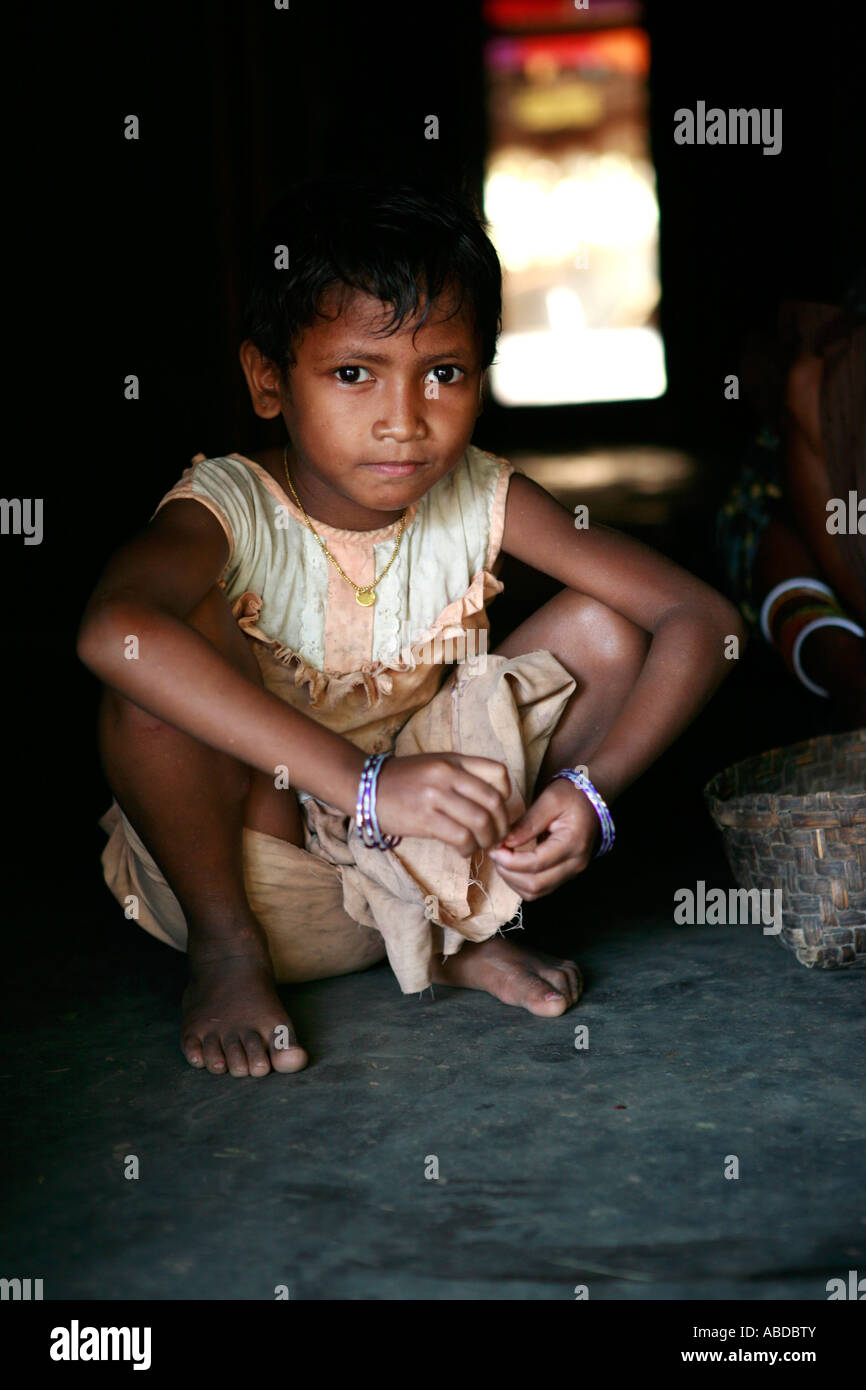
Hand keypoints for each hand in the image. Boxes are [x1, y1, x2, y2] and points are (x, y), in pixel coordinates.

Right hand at [375, 753, 511, 852]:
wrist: (365, 786)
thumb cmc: (404, 779)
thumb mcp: (435, 765)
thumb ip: (463, 776)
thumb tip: (493, 802)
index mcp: (454, 760)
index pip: (499, 773)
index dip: (507, 796)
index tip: (499, 811)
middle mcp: (448, 774)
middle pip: (494, 802)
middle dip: (501, 825)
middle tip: (495, 837)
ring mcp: (436, 796)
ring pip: (480, 822)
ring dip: (486, 840)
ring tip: (480, 846)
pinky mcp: (425, 819)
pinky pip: (461, 837)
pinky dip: (468, 848)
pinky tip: (463, 850)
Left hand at [488, 778, 599, 899]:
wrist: (591, 801)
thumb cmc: (572, 795)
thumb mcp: (550, 799)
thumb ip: (528, 822)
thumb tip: (505, 842)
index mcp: (573, 843)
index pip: (536, 863)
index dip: (510, 860)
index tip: (494, 847)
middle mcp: (575, 864)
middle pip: (535, 884)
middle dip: (507, 872)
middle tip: (494, 852)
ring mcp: (571, 872)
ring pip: (535, 892)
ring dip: (512, 879)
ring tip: (501, 857)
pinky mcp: (564, 875)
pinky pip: (539, 890)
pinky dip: (520, 882)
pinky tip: (511, 864)